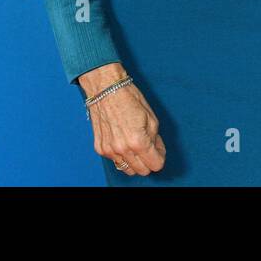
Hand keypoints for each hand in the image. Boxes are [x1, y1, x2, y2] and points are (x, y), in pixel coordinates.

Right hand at [78, 62, 165, 176]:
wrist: (105, 89)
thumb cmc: (129, 99)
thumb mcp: (151, 117)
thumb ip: (155, 139)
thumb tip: (156, 151)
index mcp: (138, 141)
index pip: (155, 165)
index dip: (160, 158)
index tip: (159, 151)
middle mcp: (122, 149)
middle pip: (142, 171)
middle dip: (148, 162)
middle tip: (149, 148)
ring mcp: (109, 150)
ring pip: (127, 169)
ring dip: (134, 161)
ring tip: (136, 145)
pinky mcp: (100, 148)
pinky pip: (115, 160)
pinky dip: (121, 155)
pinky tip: (123, 141)